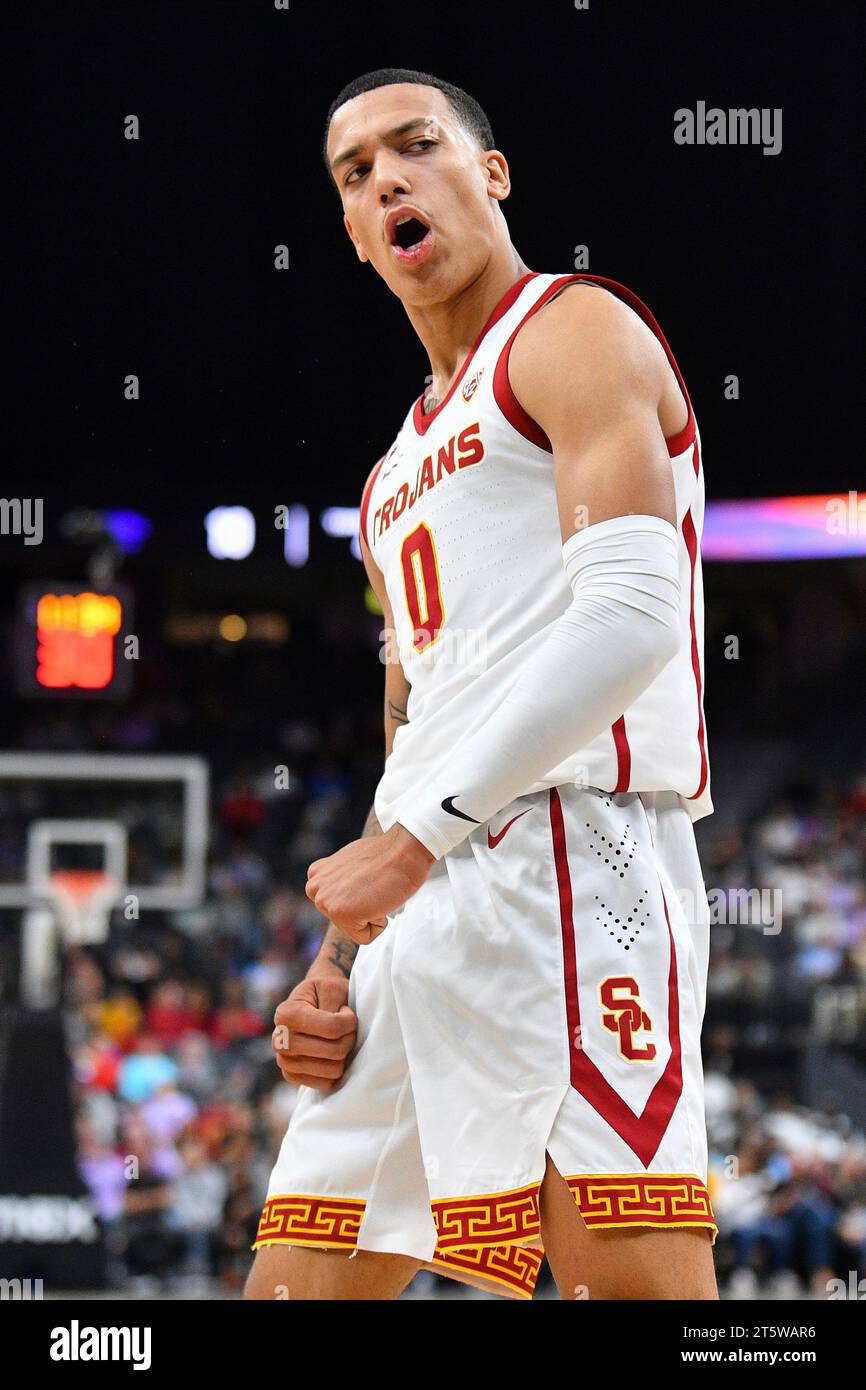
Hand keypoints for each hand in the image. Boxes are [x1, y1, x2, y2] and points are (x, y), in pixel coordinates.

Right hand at [272, 976, 356, 1091]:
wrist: (312, 1002)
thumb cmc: (325, 993)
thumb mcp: (332, 988)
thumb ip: (335, 1007)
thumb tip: (337, 1032)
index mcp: (286, 1014)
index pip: (332, 1028)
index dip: (349, 1021)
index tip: (346, 1011)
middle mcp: (280, 1041)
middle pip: (335, 1051)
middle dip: (349, 1037)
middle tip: (345, 1027)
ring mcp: (284, 1062)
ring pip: (334, 1069)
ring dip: (345, 1054)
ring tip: (337, 1038)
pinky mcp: (293, 1077)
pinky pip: (327, 1082)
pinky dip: (336, 1068)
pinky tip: (329, 1053)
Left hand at [306, 823, 433, 943]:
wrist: (403, 853)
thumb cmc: (385, 855)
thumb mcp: (350, 862)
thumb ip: (339, 878)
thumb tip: (347, 890)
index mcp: (316, 874)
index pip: (336, 905)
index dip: (358, 896)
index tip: (367, 879)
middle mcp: (315, 888)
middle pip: (342, 919)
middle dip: (361, 908)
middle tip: (372, 885)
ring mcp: (326, 902)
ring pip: (353, 928)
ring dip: (369, 915)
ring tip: (375, 891)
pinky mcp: (341, 914)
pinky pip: (365, 937)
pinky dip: (378, 924)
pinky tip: (379, 899)